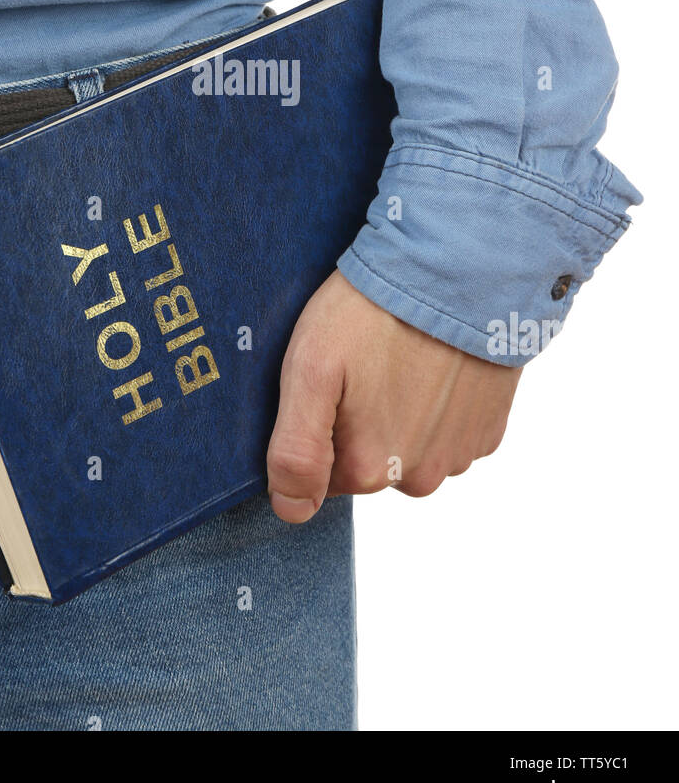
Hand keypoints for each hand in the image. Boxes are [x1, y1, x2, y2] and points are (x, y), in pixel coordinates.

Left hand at [267, 269, 521, 521]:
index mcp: (369, 468)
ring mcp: (459, 454)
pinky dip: (441, 404)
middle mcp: (419, 477)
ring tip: (400, 357)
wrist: (460, 272)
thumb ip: (295, 452)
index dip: (321, 425)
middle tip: (365, 363)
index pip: (324, 473)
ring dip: (404, 413)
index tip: (331, 382)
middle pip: (370, 463)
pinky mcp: (490, 429)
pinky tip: (434, 362)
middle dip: (361, 422)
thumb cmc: (375, 313)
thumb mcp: (311, 370)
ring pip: (412, 449)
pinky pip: (451, 432)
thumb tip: (292, 510)